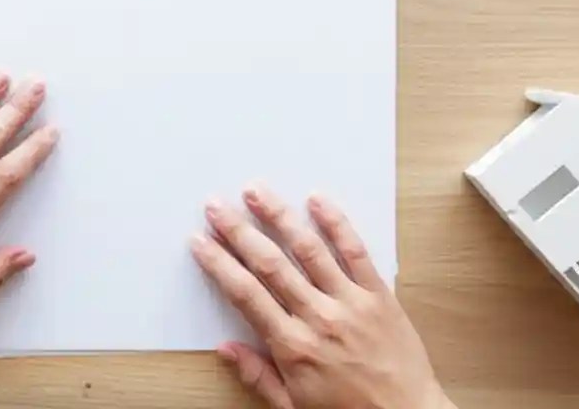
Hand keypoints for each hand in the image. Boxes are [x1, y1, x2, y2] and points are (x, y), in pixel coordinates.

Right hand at [191, 185, 452, 408]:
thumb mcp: (294, 407)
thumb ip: (258, 376)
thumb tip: (225, 348)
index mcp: (293, 347)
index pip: (245, 294)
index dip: (218, 263)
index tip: (200, 241)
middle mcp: (318, 318)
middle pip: (270, 264)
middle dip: (238, 231)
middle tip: (216, 205)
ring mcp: (350, 302)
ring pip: (308, 249)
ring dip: (279, 216)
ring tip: (257, 191)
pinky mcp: (379, 295)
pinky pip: (355, 252)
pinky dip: (336, 223)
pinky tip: (318, 200)